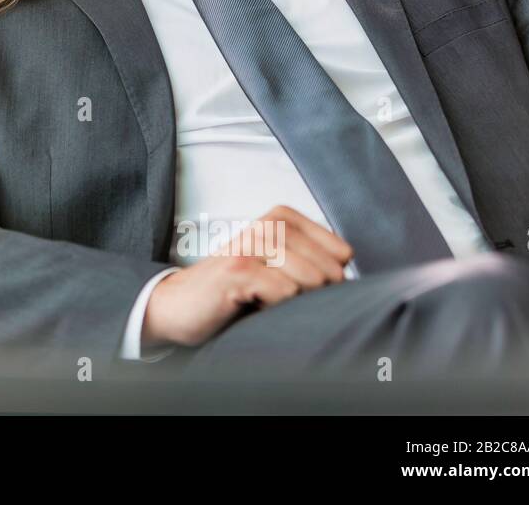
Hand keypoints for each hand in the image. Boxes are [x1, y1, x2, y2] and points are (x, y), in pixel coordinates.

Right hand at [144, 205, 352, 347]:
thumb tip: (351, 280)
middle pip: (330, 269)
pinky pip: (286, 293)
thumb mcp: (276, 266)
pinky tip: (250, 304)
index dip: (327, 279)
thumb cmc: (231, 291)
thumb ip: (310, 262)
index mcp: (281, 218)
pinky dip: (273, 309)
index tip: (295, 286)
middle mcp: (267, 224)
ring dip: (291, 302)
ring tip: (261, 300)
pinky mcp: (239, 268)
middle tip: (275, 297)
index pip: (342, 252)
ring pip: (311, 280)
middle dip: (311, 294)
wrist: (177, 305)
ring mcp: (252, 244)